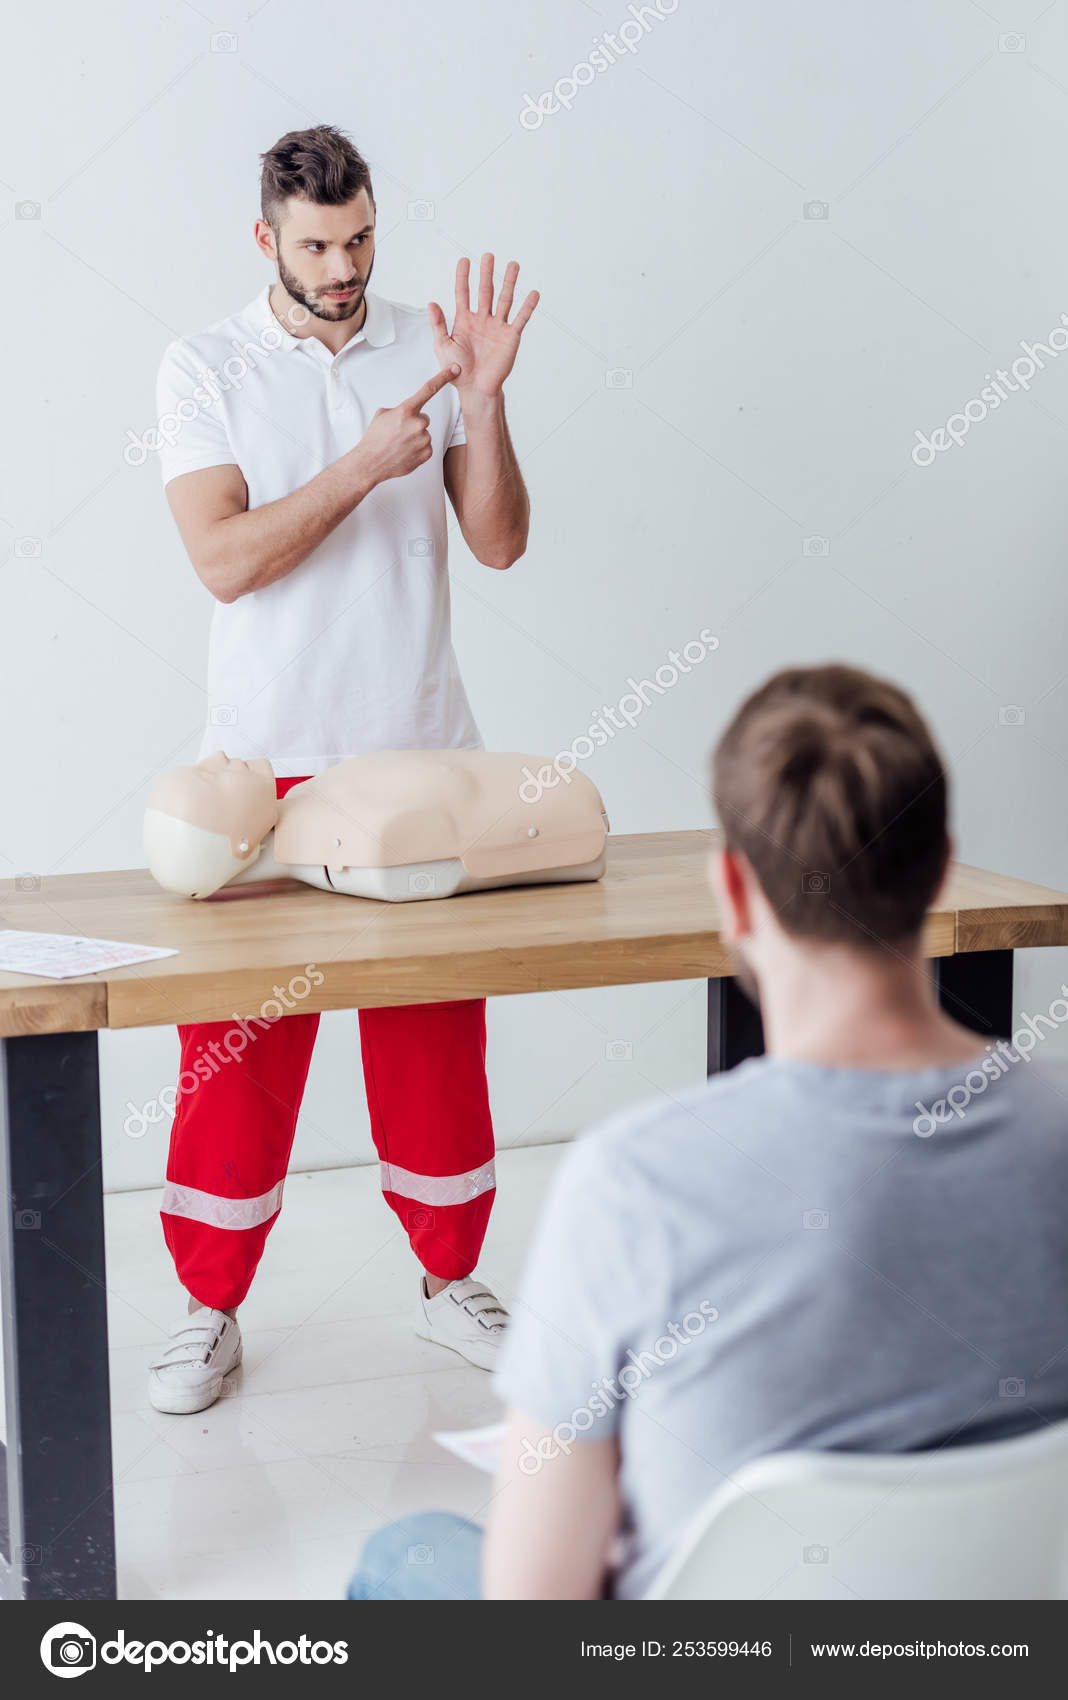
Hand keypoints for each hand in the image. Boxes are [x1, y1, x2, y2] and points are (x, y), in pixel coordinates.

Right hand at [352, 364, 459, 485]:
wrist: (370, 462)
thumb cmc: (375, 439)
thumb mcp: (383, 415)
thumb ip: (400, 410)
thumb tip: (408, 413)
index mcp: (406, 410)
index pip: (428, 389)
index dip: (443, 377)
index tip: (455, 369)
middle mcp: (417, 424)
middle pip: (424, 418)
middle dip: (414, 423)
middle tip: (399, 432)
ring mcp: (423, 439)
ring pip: (425, 433)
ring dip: (415, 437)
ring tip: (400, 444)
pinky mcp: (427, 453)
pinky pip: (426, 446)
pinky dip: (417, 449)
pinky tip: (405, 452)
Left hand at [427, 255, 538, 399]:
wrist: (475, 389)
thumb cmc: (457, 371)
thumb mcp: (443, 346)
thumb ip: (438, 325)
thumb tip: (431, 303)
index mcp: (464, 321)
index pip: (463, 293)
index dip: (463, 277)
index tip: (464, 260)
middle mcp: (482, 320)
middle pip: (485, 291)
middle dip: (486, 273)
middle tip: (488, 256)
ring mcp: (497, 327)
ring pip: (504, 300)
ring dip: (508, 282)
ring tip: (512, 265)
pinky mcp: (510, 337)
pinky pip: (520, 319)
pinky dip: (527, 307)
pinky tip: (533, 294)